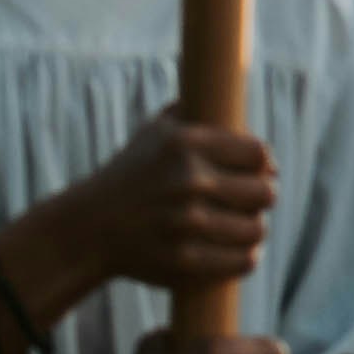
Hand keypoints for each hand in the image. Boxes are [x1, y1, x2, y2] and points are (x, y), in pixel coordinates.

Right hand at [0, 108, 277, 337]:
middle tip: (250, 201)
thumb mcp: (155, 132)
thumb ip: (195, 109)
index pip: (258, 153)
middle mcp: (188, 180)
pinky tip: (238, 250)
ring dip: (253, 229)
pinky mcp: (184, 260)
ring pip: (257, 228)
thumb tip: (233, 93)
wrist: (88, 227)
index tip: (261, 172)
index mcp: (185, 144)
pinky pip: (243, 260)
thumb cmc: (130, 175)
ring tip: (243, 226)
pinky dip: (244, 257)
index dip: (264, 164)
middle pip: (265, 192)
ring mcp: (186, 223)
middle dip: (260, 197)